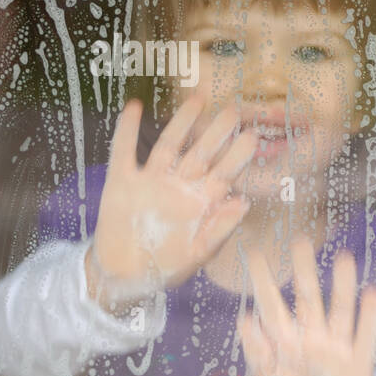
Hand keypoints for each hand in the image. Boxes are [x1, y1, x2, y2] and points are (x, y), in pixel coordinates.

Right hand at [88, 94, 256, 311]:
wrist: (124, 277)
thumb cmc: (166, 267)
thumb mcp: (198, 255)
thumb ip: (220, 230)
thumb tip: (243, 203)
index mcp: (201, 203)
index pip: (224, 174)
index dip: (238, 155)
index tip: (254, 136)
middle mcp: (179, 186)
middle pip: (201, 152)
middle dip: (217, 132)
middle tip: (234, 108)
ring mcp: (151, 181)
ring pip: (169, 145)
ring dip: (181, 122)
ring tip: (197, 98)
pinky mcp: (121, 182)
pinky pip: (124, 151)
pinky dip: (127, 130)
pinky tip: (134, 107)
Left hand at [237, 238, 375, 375]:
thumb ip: (260, 354)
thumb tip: (245, 318)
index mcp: (286, 345)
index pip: (271, 306)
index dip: (262, 281)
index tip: (253, 252)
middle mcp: (312, 340)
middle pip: (308, 299)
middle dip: (304, 270)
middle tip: (301, 239)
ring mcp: (337, 348)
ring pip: (340, 309)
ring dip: (342, 285)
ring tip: (345, 258)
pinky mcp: (360, 361)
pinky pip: (366, 334)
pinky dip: (369, 316)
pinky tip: (371, 293)